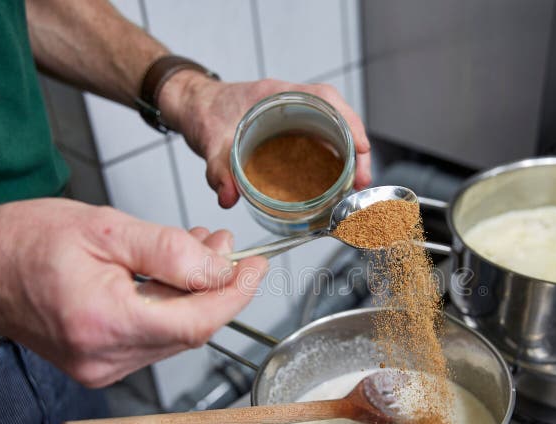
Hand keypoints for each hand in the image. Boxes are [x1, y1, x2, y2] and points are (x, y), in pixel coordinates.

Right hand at [0, 198, 266, 386]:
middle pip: (190, 330)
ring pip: (175, 335)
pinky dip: (171, 306)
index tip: (256, 266)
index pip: (197, 321)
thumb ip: (168, 250)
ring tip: (197, 248)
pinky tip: (169, 273)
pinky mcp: (99, 365)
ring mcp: (102, 368)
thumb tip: (220, 266)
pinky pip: (153, 338)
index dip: (236, 294)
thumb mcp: (104, 229)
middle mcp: (105, 357)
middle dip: (217, 287)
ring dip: (195, 294)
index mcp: (105, 321)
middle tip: (224, 243)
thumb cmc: (23, 243)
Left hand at [159, 73, 371, 207]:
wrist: (193, 107)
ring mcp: (293, 117)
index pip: (325, 98)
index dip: (348, 121)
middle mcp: (291, 103)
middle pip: (337, 118)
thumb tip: (228, 197)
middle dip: (356, 148)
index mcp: (277, 95)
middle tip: (361, 181)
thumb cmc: (203, 112)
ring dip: (348, 157)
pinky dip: (333, 161)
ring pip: (332, 132)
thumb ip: (217, 169)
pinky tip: (336, 183)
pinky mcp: (290, 133)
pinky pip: (320, 142)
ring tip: (355, 187)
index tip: (362, 147)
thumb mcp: (209, 141)